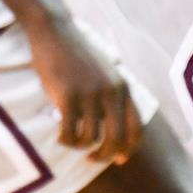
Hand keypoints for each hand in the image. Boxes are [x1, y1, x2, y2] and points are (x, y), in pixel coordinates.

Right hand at [27, 18, 141, 163]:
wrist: (56, 32)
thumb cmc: (78, 55)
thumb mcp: (106, 74)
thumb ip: (112, 96)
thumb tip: (111, 128)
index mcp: (124, 87)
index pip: (136, 128)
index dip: (129, 148)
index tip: (119, 160)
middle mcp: (112, 92)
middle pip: (116, 139)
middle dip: (104, 156)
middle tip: (90, 159)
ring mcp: (91, 94)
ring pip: (90, 139)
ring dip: (79, 147)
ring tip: (70, 141)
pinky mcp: (68, 96)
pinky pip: (70, 133)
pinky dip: (65, 140)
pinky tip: (59, 136)